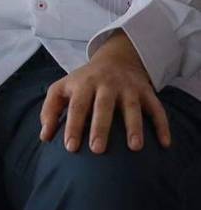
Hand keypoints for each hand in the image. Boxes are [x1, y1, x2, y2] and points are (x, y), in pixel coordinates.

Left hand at [40, 30, 169, 152]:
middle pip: (103, 106)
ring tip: (134, 147)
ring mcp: (128, 87)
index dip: (73, 126)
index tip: (70, 147)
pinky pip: (156, 108)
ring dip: (134, 126)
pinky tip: (165, 143)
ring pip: (131, 107)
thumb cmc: (83, 81)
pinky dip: (162, 124)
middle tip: (98, 150)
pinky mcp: (146, 91)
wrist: (115, 59)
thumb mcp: (62, 89)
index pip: (77, 106)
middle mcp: (106, 85)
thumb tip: (44, 137)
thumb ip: (51, 110)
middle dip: (100, 127)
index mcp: (83, 84)